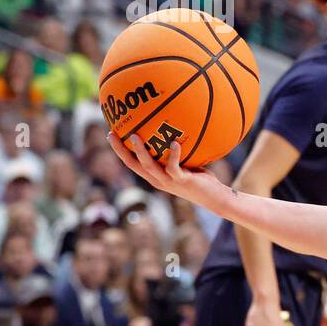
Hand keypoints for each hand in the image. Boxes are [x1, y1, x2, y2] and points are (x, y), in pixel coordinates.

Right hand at [107, 131, 227, 209]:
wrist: (215, 197)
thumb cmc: (201, 179)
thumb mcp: (186, 163)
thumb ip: (178, 152)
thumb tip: (175, 128)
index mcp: (155, 176)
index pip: (132, 163)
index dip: (120, 151)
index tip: (111, 135)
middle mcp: (158, 180)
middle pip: (133, 165)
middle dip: (121, 150)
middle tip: (111, 134)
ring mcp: (169, 181)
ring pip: (149, 166)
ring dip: (141, 151)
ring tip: (135, 135)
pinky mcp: (182, 181)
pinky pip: (174, 167)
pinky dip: (174, 155)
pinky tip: (175, 143)